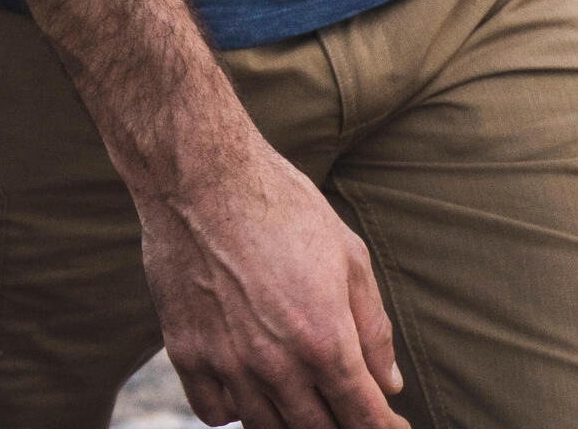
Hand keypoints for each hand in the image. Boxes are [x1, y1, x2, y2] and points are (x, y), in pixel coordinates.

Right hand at [137, 112, 404, 428]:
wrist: (199, 173)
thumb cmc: (279, 203)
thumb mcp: (347, 254)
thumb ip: (373, 326)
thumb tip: (388, 384)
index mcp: (324, 340)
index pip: (364, 419)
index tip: (392, 422)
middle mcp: (277, 364)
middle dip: (340, 426)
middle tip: (346, 408)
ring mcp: (227, 363)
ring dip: (291, 422)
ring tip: (301, 399)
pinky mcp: (185, 352)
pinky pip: (215, 412)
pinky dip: (235, 410)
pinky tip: (248, 386)